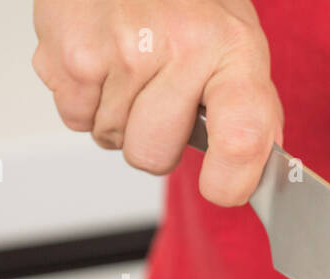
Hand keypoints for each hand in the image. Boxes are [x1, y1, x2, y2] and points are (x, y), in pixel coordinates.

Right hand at [32, 0, 282, 205]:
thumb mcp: (236, 40)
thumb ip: (251, 108)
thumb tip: (256, 169)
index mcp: (234, 49)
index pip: (242, 139)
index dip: (230, 181)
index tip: (221, 188)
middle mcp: (183, 47)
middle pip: (155, 155)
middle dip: (151, 141)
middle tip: (156, 99)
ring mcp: (124, 49)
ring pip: (111, 138)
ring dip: (115, 115)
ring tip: (127, 67)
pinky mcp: (74, 50)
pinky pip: (74, 117)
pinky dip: (82, 98)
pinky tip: (99, 60)